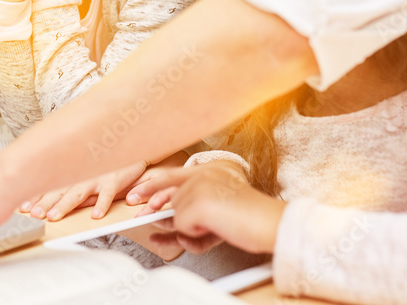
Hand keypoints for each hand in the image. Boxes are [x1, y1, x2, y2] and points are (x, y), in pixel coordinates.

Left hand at [20, 160, 147, 220]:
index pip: (50, 187)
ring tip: (54, 217)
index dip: (36, 198)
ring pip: (78, 193)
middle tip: (33, 214)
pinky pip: (108, 193)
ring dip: (65, 205)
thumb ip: (72, 182)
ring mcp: (96, 178)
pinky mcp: (114, 180)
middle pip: (59, 192)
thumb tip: (51, 196)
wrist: (131, 147)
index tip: (22, 207)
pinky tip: (96, 215)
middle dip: (44, 204)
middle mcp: (81, 176)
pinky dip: (102, 203)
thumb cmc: (108, 162)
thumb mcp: (86, 168)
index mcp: (73, 175)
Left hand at [137, 162, 284, 255]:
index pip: (172, 175)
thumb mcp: (217, 211)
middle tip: (140, 216)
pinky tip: (214, 230)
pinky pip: (181, 227)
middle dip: (156, 211)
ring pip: (175, 215)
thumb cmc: (249, 219)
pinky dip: (195, 238)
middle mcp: (203, 172)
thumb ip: (193, 213)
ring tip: (213, 227)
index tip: (137, 195)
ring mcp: (199, 185)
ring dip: (190, 231)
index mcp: (210, 169)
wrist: (270, 223)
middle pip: (169, 196)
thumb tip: (165, 222)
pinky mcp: (198, 202)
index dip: (151, 186)